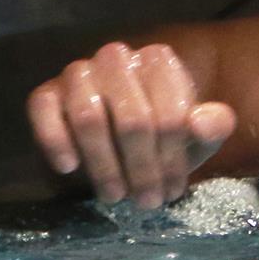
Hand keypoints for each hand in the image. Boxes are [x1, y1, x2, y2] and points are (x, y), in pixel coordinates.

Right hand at [28, 42, 234, 207]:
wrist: (125, 136)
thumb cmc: (168, 134)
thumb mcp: (200, 135)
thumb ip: (214, 126)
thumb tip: (200, 123)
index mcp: (159, 60)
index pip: (170, 114)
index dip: (172, 160)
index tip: (172, 192)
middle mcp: (117, 57)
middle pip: (132, 120)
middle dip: (142, 169)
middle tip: (147, 202)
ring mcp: (79, 72)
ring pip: (89, 118)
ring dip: (104, 165)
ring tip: (115, 196)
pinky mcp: (47, 91)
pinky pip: (43, 110)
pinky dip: (55, 140)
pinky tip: (70, 168)